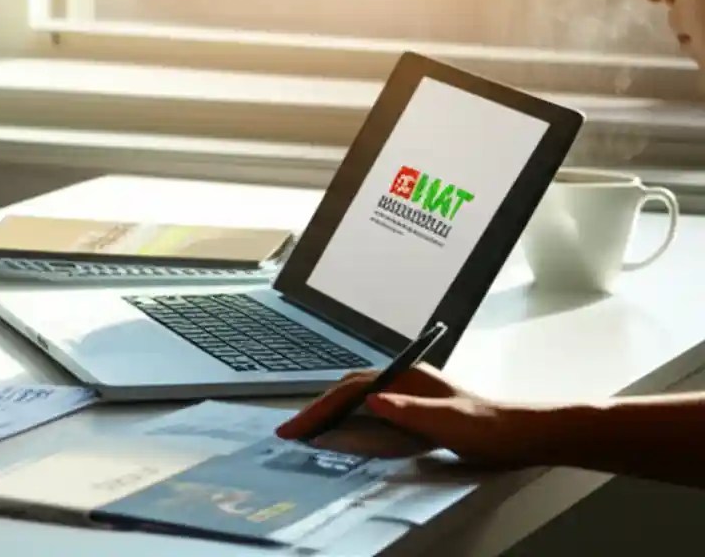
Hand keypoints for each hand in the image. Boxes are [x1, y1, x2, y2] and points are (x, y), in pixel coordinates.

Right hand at [275, 365, 535, 465]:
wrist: (522, 435)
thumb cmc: (489, 427)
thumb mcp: (448, 420)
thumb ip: (408, 410)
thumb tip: (371, 400)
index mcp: (407, 376)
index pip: (351, 389)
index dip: (321, 407)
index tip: (297, 427)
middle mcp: (404, 381)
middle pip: (348, 391)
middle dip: (317, 410)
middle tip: (291, 432)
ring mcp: (408, 395)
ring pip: (357, 402)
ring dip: (330, 416)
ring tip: (305, 433)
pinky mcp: (413, 412)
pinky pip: (369, 415)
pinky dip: (348, 424)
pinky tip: (340, 437)